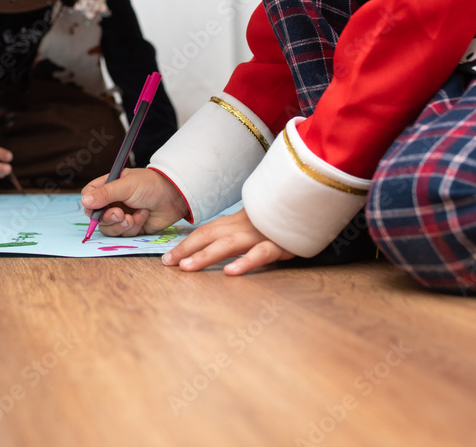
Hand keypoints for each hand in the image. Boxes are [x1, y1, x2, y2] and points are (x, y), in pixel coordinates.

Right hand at [80, 168, 189, 236]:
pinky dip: (135, 226)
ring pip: (109, 229)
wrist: (174, 195)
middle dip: (109, 218)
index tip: (95, 209)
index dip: (90, 206)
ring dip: (122, 225)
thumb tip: (84, 201)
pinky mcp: (133, 227)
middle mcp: (112, 202)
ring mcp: (122, 215)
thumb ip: (105, 194)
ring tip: (134, 216)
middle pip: (97, 218)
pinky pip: (125, 234)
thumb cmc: (150, 184)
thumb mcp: (126, 186)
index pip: (89, 198)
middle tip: (120, 214)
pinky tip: (144, 215)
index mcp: (108, 187)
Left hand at [162, 208, 293, 274]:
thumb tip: (215, 246)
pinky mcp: (279, 244)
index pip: (206, 231)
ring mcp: (260, 235)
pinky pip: (260, 254)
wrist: (308, 203)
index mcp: (236, 222)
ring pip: (229, 245)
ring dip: (206, 256)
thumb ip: (238, 233)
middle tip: (167, 262)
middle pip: (209, 235)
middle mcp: (244, 226)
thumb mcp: (256, 223)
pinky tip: (231, 272)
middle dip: (186, 249)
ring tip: (187, 267)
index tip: (167, 257)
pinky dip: (245, 262)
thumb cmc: (280, 218)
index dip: (186, 243)